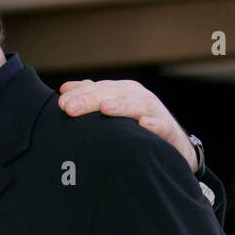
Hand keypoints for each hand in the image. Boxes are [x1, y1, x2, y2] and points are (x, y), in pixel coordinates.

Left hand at [58, 79, 196, 171]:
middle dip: (90, 100)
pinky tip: (143, 125)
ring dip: (121, 106)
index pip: (97, 88)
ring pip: (137, 106)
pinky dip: (153, 125)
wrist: (174, 146)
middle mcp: (137, 98)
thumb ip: (91, 99)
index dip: (79, 94)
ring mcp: (154, 113)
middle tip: (70, 108)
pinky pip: (161, 127)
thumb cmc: (136, 128)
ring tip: (105, 108)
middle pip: (112, 94)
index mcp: (122, 92)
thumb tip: (65, 89)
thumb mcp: (114, 111)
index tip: (60, 104)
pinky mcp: (168, 131)